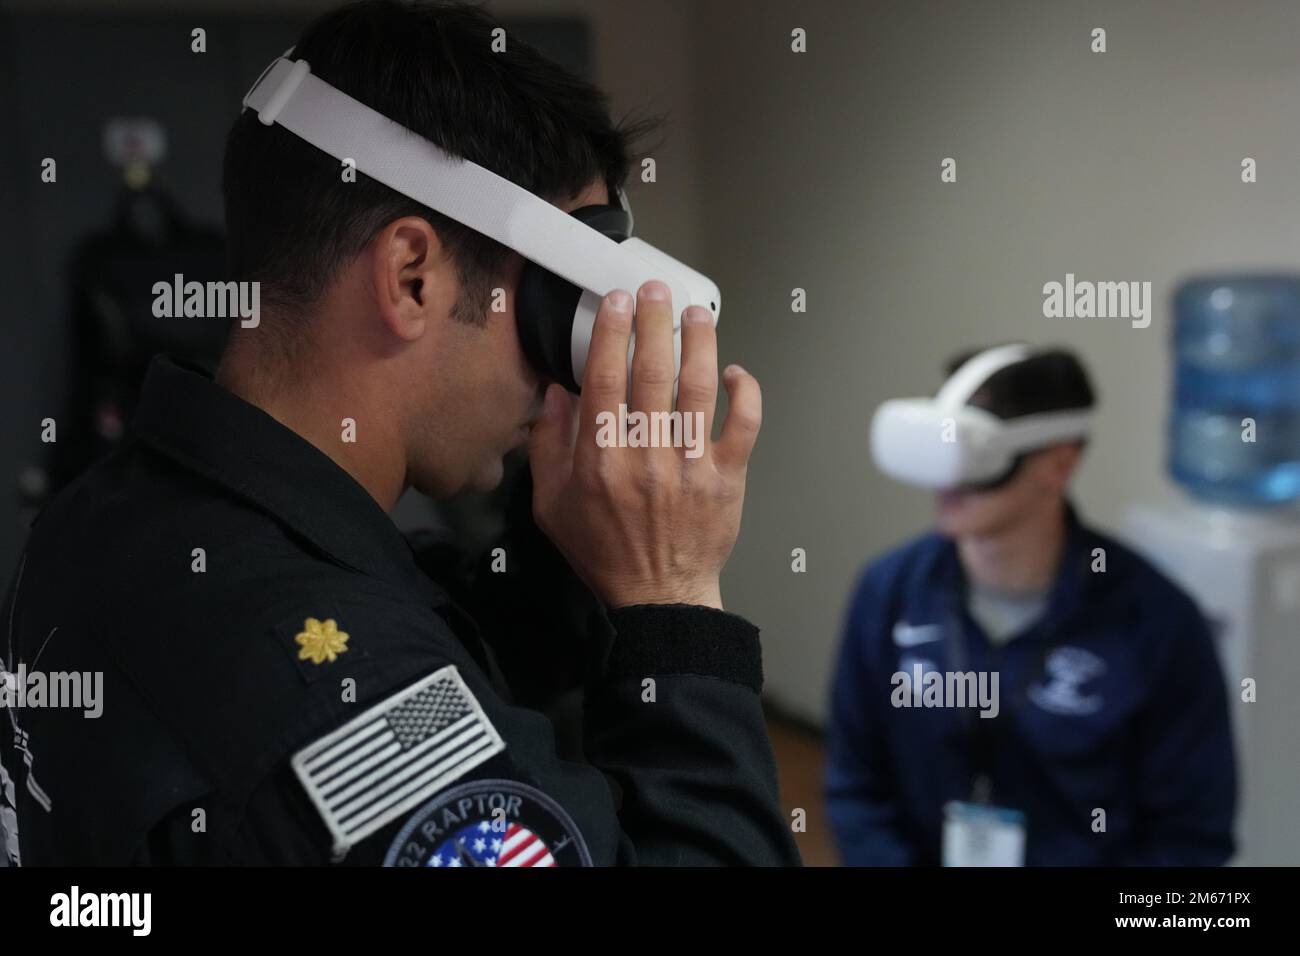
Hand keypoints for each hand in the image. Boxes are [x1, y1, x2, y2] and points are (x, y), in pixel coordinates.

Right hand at [528, 280, 760, 609]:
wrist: (657, 595)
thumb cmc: (604, 551)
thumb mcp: (551, 505)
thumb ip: (548, 447)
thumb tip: (558, 394)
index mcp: (600, 459)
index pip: (606, 378)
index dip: (612, 331)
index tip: (617, 301)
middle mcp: (646, 456)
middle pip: (654, 371)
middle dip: (656, 321)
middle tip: (658, 290)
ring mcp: (690, 465)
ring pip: (699, 388)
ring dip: (700, 342)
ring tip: (697, 313)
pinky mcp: (726, 478)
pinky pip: (742, 425)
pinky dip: (743, 393)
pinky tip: (734, 372)